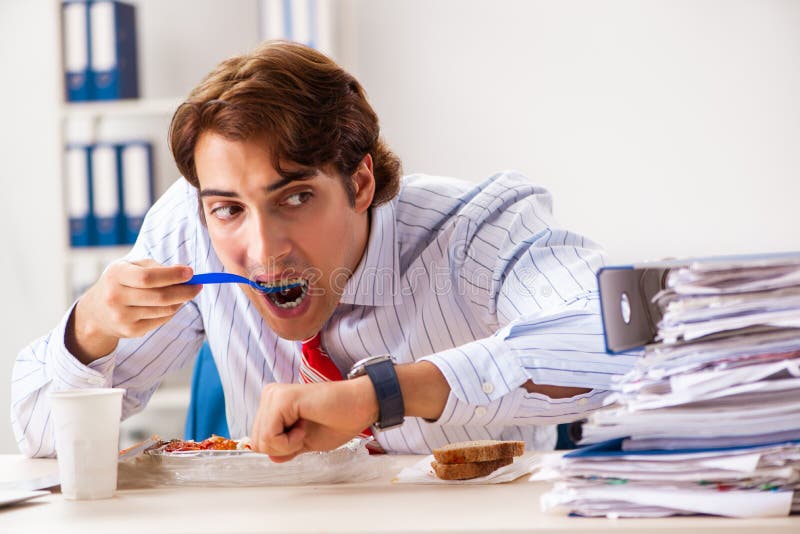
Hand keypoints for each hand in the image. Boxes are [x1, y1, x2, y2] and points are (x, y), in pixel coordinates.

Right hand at [66, 259, 200, 363]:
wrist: (96, 312)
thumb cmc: (121, 282)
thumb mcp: (131, 267)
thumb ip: (156, 267)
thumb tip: (185, 273)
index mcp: (116, 275)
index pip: (148, 277)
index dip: (172, 275)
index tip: (190, 272)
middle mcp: (115, 297)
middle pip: (160, 296)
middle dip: (184, 291)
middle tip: (198, 285)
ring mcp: (122, 317)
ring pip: (164, 310)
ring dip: (181, 301)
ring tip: (185, 293)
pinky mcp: (130, 331)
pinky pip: (161, 320)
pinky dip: (172, 311)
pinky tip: (172, 304)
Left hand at [250, 378, 377, 461]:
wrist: (360, 406)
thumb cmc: (339, 420)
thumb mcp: (305, 442)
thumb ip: (284, 448)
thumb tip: (270, 456)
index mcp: (274, 403)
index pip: (259, 441)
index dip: (282, 449)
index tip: (303, 434)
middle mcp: (270, 395)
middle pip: (258, 443)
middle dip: (282, 448)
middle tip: (305, 432)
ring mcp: (274, 395)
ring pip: (262, 441)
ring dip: (287, 444)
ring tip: (306, 427)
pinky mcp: (282, 399)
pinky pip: (271, 436)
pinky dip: (289, 442)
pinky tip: (305, 426)